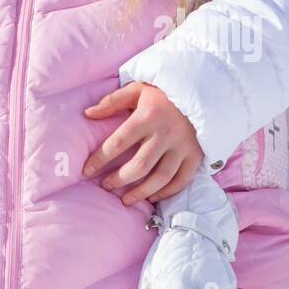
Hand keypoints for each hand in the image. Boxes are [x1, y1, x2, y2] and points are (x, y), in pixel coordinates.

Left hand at [82, 83, 201, 204]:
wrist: (202, 91)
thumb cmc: (163, 91)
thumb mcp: (136, 89)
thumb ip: (112, 102)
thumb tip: (88, 114)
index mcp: (148, 115)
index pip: (118, 142)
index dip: (100, 159)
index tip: (86, 170)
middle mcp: (166, 133)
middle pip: (139, 165)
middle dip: (119, 179)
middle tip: (106, 186)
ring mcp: (182, 147)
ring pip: (160, 177)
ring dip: (141, 192)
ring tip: (125, 199)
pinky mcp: (196, 155)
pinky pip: (181, 181)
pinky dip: (166, 192)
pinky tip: (152, 196)